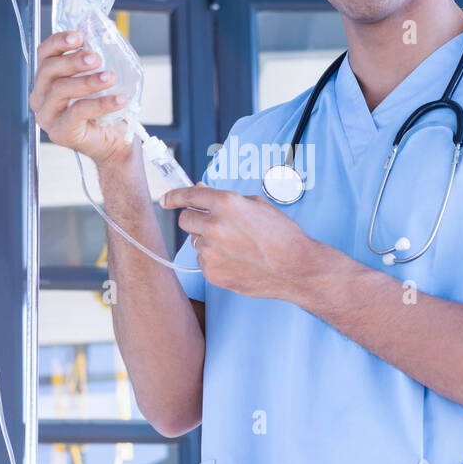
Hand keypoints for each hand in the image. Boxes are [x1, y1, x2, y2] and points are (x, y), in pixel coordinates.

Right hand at [28, 30, 131, 166]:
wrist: (115, 143)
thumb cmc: (105, 110)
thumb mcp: (99, 79)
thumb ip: (93, 59)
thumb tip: (96, 30)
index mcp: (46, 80)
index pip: (44, 54)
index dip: (58, 42)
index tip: (79, 36)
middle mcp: (41, 98)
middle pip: (48, 71)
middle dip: (73, 61)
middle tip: (96, 58)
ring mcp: (48, 117)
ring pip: (60, 90)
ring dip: (88, 81)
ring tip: (110, 77)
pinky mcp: (60, 132)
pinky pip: (78, 112)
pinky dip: (101, 103)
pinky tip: (119, 99)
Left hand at [161, 183, 320, 299]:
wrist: (296, 268)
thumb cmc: (282, 235)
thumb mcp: (257, 205)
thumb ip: (226, 198)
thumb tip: (201, 191)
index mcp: (226, 203)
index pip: (189, 195)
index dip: (174, 196)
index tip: (166, 199)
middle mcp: (214, 226)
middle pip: (185, 220)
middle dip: (196, 220)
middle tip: (214, 224)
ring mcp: (211, 251)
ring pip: (195, 241)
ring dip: (208, 241)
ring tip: (236, 246)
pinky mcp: (212, 272)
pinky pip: (203, 261)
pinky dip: (215, 259)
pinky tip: (237, 260)